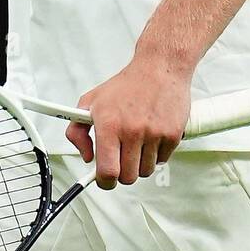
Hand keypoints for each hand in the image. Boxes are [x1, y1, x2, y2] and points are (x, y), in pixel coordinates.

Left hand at [64, 52, 191, 188]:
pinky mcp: (172, 135)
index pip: (107, 171)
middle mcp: (132, 131)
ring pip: (145, 171)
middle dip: (122, 172)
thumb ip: (77, 131)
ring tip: (137, 143)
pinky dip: (156, 154)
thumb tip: (86, 156)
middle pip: (128, 177)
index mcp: (110, 125)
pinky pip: (162, 160)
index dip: (104, 182)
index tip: (104, 180)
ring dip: (140, 163)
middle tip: (121, 158)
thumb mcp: (90, 101)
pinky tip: (151, 136)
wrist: (160, 68)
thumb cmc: (127, 84)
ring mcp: (154, 134)